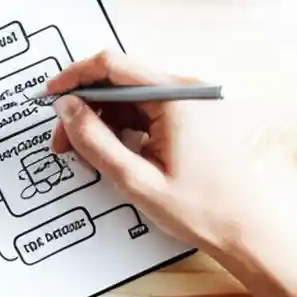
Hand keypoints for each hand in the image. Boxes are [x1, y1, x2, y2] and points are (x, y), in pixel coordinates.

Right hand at [48, 51, 293, 259]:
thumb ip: (94, 140)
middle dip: (84, 108)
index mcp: (177, 97)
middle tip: (63, 142)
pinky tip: (111, 154)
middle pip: (119, 82)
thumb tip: (66, 107)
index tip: (50, 96)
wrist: (247, 231)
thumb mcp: (135, 179)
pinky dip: (122, 128)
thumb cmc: (201, 209)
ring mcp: (193, 102)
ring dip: (101, 120)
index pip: (113, 65)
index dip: (74, 78)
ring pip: (130, 98)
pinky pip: (146, 110)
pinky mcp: (193, 116)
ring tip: (84, 155)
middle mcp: (188, 90)